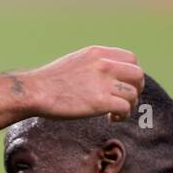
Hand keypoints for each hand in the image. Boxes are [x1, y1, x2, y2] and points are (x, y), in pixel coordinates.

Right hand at [28, 45, 143, 121]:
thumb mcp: (75, 61)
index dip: (132, 74)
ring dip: (130, 105)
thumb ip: (94, 64)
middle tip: (126, 100)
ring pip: (133, 93)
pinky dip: (122, 116)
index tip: (124, 85)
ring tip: (116, 113)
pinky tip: (112, 119)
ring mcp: (102, 83)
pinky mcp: (100, 101)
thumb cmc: (50, 81)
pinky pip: (125, 108)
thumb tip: (108, 75)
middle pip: (138, 74)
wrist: (35, 91)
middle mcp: (103, 64)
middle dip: (136, 89)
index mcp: (97, 53)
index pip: (131, 58)